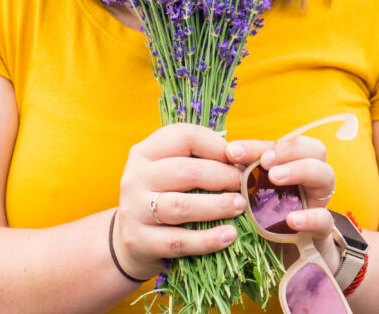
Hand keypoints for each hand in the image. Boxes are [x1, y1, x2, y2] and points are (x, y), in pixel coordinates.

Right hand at [113, 123, 247, 279]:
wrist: (133, 239)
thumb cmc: (165, 197)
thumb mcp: (174, 172)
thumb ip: (202, 160)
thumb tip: (246, 158)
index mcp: (145, 152)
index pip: (183, 137)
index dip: (216, 145)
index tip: (238, 158)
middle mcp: (135, 177)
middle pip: (185, 171)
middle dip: (222, 176)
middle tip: (244, 184)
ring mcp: (134, 210)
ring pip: (180, 206)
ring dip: (217, 206)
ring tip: (240, 206)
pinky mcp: (139, 241)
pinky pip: (178, 241)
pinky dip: (207, 240)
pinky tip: (229, 235)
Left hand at [225, 133, 340, 268]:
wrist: (286, 256)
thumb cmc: (264, 217)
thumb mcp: (251, 195)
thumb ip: (241, 178)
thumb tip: (213, 162)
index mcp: (290, 163)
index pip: (279, 144)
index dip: (256, 145)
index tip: (232, 152)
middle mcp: (309, 177)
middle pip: (313, 148)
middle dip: (287, 149)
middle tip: (264, 162)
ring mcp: (318, 201)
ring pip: (325, 174)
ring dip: (300, 170)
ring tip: (276, 178)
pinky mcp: (323, 229)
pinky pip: (325, 218)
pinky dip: (310, 216)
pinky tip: (292, 219)